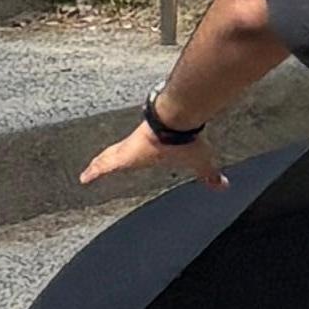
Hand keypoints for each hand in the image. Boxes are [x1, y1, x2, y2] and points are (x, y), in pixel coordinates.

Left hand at [83, 117, 224, 190]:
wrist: (177, 122)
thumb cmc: (187, 141)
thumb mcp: (200, 163)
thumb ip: (210, 176)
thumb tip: (224, 186)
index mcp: (154, 150)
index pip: (138, 154)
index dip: (128, 158)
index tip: (122, 160)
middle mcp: (138, 149)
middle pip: (119, 155)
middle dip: (107, 161)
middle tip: (95, 168)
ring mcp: (128, 150)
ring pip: (108, 159)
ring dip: (98, 165)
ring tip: (87, 174)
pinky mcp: (121, 155)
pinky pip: (103, 165)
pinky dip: (94, 172)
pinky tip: (84, 178)